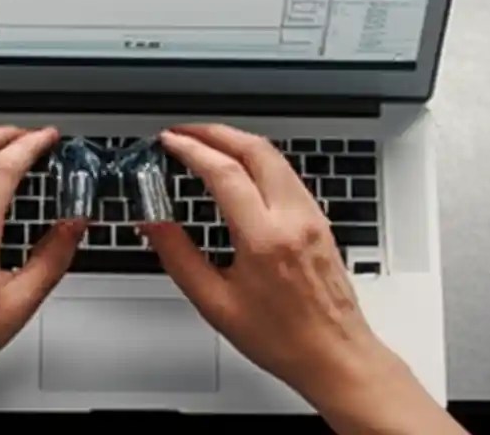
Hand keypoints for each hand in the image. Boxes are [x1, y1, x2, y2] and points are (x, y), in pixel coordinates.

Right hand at [144, 124, 464, 434]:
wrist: (335, 356)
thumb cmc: (283, 338)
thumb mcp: (215, 303)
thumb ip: (178, 257)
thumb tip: (153, 224)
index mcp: (265, 240)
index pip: (225, 173)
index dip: (192, 150)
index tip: (169, 142)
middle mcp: (293, 220)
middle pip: (255, 149)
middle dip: (214, 132)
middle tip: (183, 132)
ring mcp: (311, 217)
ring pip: (275, 156)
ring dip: (237, 140)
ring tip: (205, 143)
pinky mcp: (319, 222)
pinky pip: (286, 173)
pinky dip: (257, 158)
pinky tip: (238, 167)